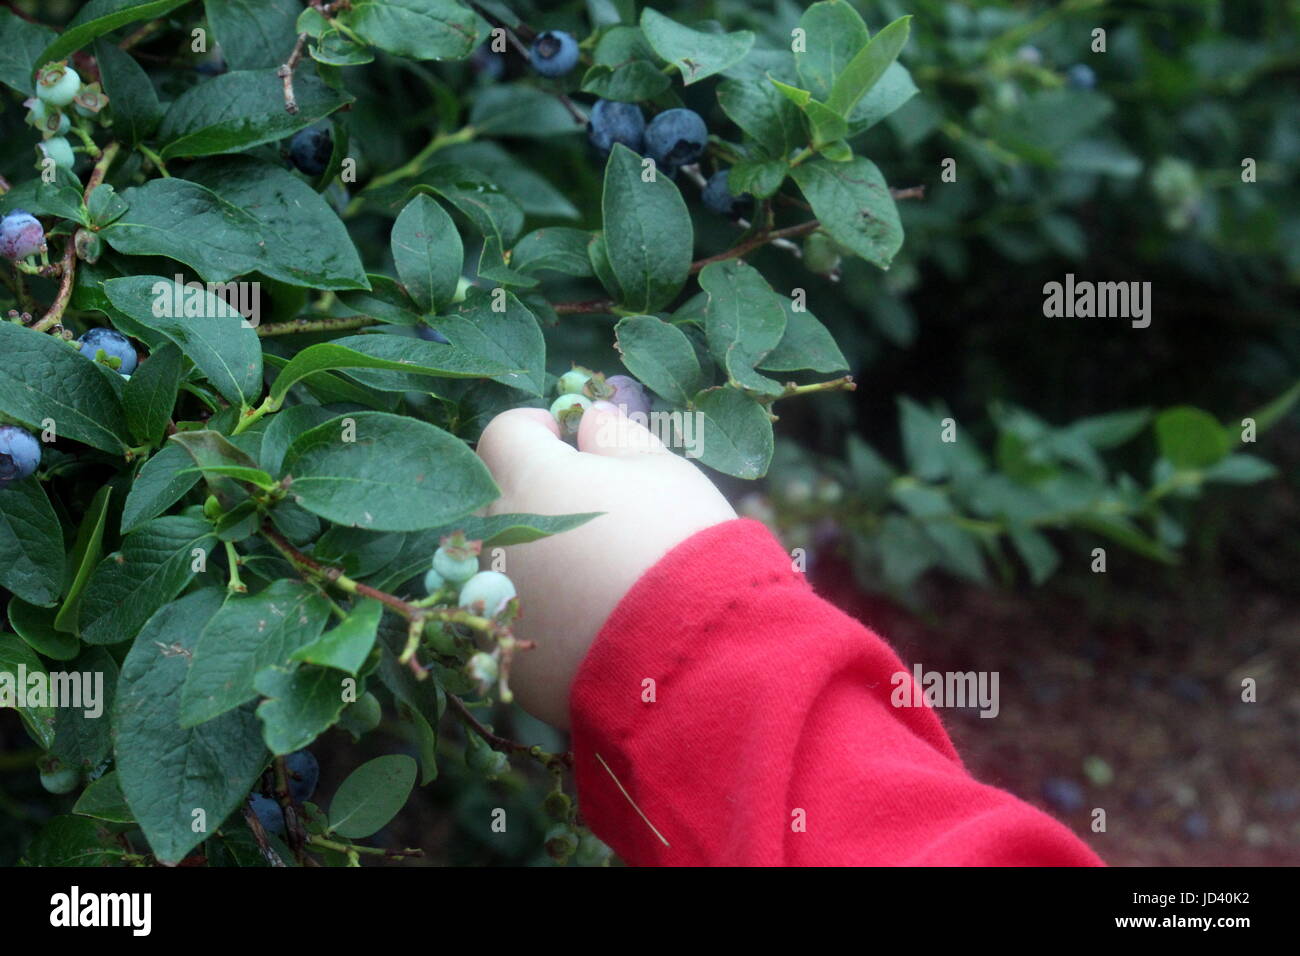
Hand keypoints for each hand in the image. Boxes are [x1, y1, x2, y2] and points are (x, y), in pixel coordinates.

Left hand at [475, 402, 735, 726]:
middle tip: (600, 509)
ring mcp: (499, 608)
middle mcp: (494, 542)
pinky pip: (527, 625)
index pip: (506, 433)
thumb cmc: (680, 543)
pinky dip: (554, 616)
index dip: (542, 431)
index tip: (577, 444)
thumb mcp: (661, 470)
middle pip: (501, 501)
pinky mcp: (515, 663)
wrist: (697, 655)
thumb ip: (615, 438)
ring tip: (606, 572)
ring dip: (543, 557)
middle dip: (540, 495)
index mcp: (524, 480)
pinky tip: (602, 622)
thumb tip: (590, 422)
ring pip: (510, 565)